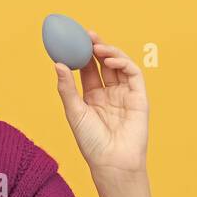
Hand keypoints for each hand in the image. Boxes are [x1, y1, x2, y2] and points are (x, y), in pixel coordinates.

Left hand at [53, 29, 148, 176]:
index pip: (88, 69)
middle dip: (96, 47)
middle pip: (103, 64)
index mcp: (92, 97)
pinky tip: (110, 60)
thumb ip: (67, 88)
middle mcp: (109, 93)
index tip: (72, 40)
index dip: (81, 54)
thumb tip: (57, 64)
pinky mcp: (139, 98)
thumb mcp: (74, 112)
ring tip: (97, 45)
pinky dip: (124, 63)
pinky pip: (133, 75)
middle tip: (86, 34)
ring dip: (110, 52)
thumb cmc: (91, 142)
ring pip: (119, 66)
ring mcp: (125, 94)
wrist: (112, 162)